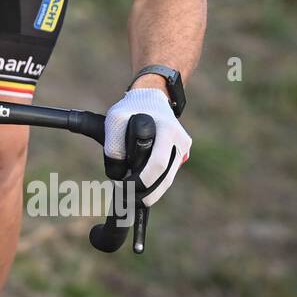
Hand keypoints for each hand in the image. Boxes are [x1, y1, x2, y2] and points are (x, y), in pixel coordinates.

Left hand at [103, 88, 191, 207]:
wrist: (149, 97)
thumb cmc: (129, 109)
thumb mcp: (114, 120)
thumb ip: (113, 145)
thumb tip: (118, 175)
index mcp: (166, 129)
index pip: (156, 163)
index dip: (140, 179)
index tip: (122, 186)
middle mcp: (179, 139)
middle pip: (165, 176)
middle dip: (146, 191)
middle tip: (126, 198)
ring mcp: (183, 146)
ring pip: (168, 178)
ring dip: (151, 192)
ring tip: (132, 199)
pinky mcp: (183, 151)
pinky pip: (169, 173)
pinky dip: (156, 184)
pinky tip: (143, 191)